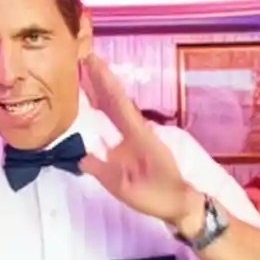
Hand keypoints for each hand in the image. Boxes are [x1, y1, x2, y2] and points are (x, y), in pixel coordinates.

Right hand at [77, 54, 199, 229]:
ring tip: (87, 73)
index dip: (105, 81)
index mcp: (138, 136)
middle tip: (85, 58)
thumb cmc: (155, 195)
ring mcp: (136, 135)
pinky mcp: (134, 143)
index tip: (93, 61)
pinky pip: (117, 121)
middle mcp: (137, 130)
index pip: (118, 103)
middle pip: (116, 99)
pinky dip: (106, 107)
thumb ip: (103, 172)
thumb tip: (82, 157)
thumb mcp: (125, 188)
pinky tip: (96, 103)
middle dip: (101, 78)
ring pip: (117, 108)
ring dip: (103, 90)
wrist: (177, 202)